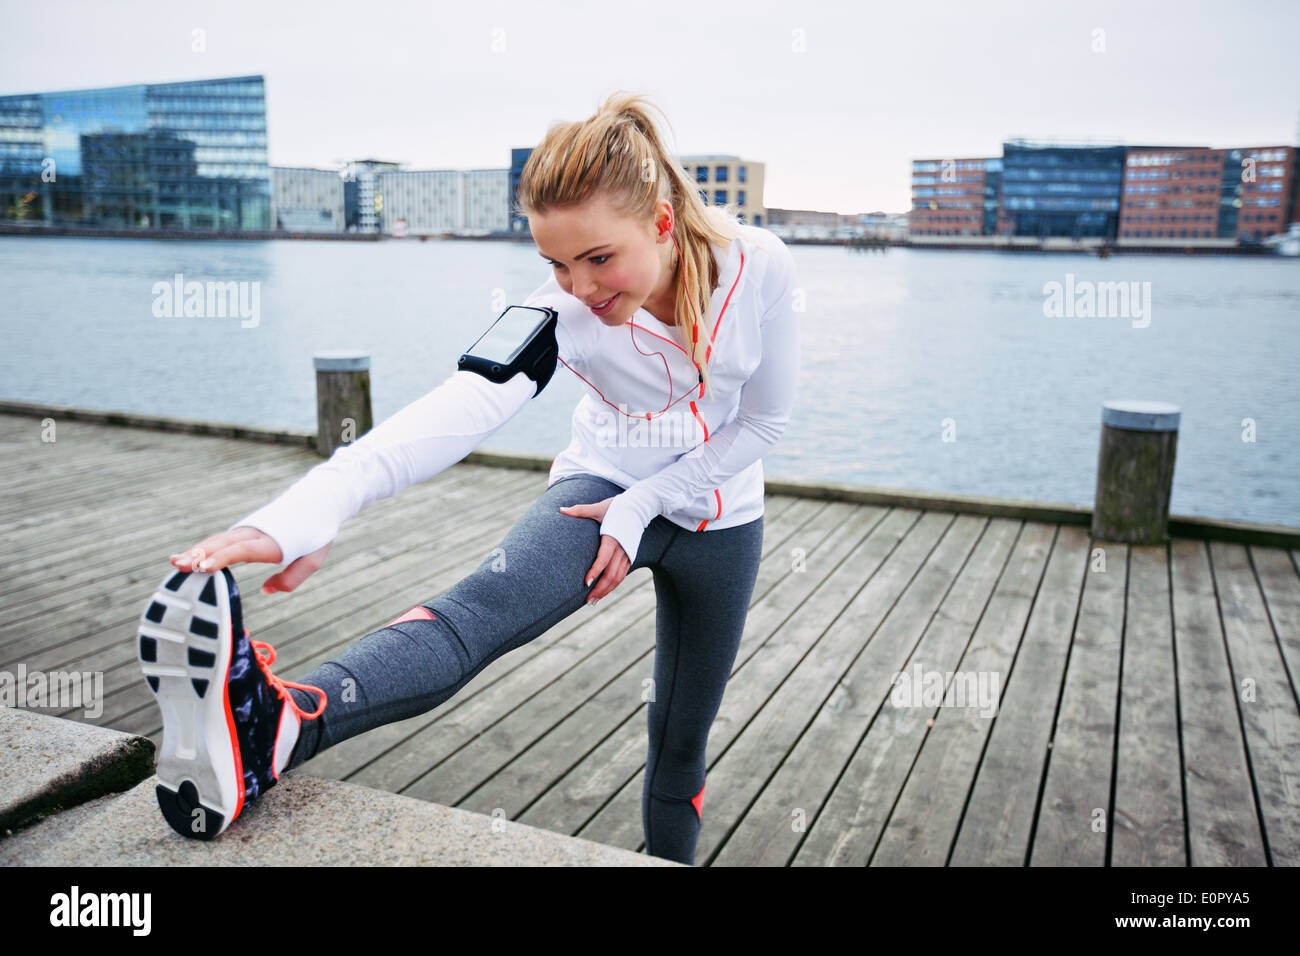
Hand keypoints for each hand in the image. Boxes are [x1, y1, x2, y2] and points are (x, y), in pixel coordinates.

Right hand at [168, 526, 331, 594]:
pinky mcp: (244, 530)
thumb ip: (292, 578)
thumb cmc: (316, 534)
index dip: (224, 558)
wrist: (318, 501)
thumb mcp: (313, 559)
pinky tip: (188, 558)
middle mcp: (256, 533)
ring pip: (218, 541)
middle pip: (223, 544)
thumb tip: (266, 591)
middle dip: (200, 555)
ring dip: (197, 551)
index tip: (205, 566)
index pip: (244, 550)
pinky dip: (204, 548)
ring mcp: (247, 530)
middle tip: (178, 566)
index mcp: (273, 542)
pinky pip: (221, 540)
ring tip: (175, 563)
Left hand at [558, 497, 629, 603]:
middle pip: (612, 574)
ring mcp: (628, 554)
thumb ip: (580, 510)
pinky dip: (613, 585)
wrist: (640, 506)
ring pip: (618, 578)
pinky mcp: (630, 556)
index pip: (604, 558)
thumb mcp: (599, 508)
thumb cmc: (617, 507)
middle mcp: (622, 548)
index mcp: (613, 537)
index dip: (596, 571)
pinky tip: (603, 592)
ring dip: (607, 591)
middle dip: (600, 589)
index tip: (586, 582)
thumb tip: (561, 509)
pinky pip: (622, 574)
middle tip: (587, 600)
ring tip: (593, 601)